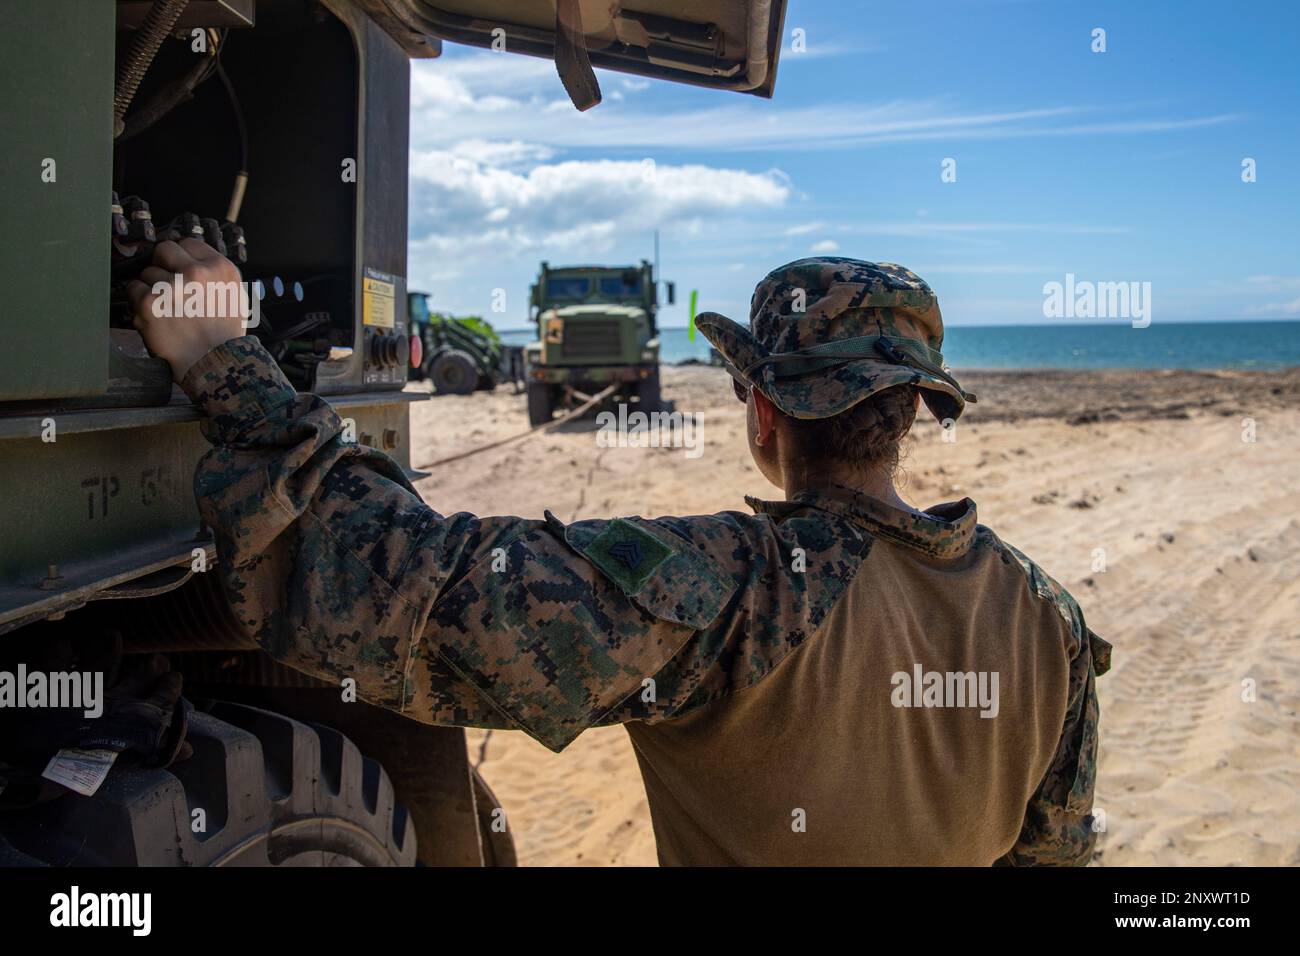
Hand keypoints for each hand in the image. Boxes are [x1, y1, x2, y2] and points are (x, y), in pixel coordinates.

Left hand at [127, 238, 249, 382]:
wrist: (216, 365)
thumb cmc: (225, 335)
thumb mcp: (234, 296)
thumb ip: (214, 274)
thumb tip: (188, 258)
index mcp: (220, 268)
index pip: (188, 243)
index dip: (181, 257)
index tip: (178, 269)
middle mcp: (197, 272)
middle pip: (164, 249)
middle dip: (163, 266)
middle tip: (169, 288)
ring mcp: (171, 286)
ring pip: (147, 272)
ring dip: (152, 288)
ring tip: (167, 311)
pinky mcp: (150, 302)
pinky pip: (134, 288)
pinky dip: (139, 302)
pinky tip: (155, 316)